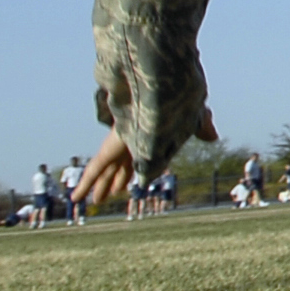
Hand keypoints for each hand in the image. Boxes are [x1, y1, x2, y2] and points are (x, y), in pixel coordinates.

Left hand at [74, 106, 217, 205]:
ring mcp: (120, 144)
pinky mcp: (109, 147)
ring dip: (100, 187)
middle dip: (117, 180)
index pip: (146, 156)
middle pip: (124, 166)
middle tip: (110, 194)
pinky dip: (85, 185)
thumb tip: (214, 138)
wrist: (158, 89)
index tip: (138, 180)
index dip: (141, 169)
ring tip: (92, 201)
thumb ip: (201, 126)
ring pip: (107, 172)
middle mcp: (134, 139)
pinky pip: (95, 169)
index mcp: (152, 133)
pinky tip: (75, 198)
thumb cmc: (177, 96)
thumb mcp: (194, 114)